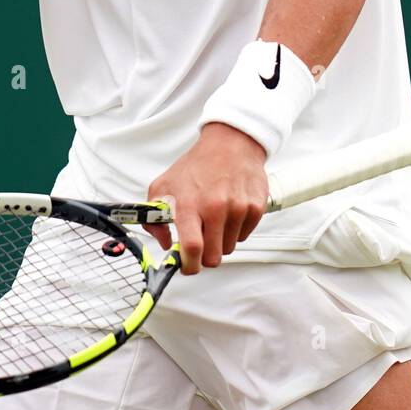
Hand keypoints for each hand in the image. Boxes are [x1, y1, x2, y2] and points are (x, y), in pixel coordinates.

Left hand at [147, 123, 268, 274]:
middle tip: (201, 242)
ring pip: (229, 248)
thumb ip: (155, 219)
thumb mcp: (163, 186)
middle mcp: (216, 207)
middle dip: (205, 256)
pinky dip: (235, 230)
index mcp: (190, 204)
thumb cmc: (196, 166)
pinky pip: (244, 236)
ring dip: (220, 240)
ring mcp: (238, 208)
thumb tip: (163, 243)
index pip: (192, 248)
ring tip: (215, 218)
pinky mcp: (256, 208)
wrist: (230, 144)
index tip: (187, 265)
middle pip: (213, 256)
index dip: (189, 265)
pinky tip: (229, 211)